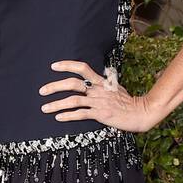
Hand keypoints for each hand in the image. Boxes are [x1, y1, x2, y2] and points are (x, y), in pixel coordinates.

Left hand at [39, 60, 158, 133]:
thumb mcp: (116, 87)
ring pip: (73, 100)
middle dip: (54, 86)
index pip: (82, 68)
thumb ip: (105, 82)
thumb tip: (101, 76)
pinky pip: (81, 114)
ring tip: (44, 108)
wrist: (141, 112)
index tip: (54, 66)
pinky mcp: (100, 114)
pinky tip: (58, 117)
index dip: (67, 65)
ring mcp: (99, 102)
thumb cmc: (128, 101)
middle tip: (42, 91)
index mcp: (101, 81)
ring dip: (56, 104)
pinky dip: (68, 115)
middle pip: (72, 83)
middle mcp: (98, 90)